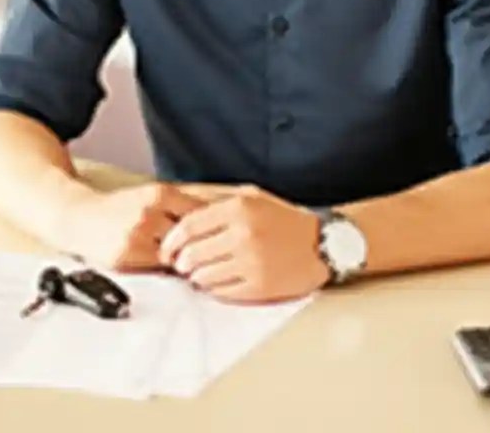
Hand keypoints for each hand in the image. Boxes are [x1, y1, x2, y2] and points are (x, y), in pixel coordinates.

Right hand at [62, 183, 205, 270]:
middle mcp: (148, 213)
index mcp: (158, 193)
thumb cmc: (120, 208)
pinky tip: (161, 262)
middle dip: (196, 245)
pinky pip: (155, 267)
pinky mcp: (125, 257)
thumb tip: (217, 221)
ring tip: (182, 259)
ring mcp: (135, 236)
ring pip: (174, 255)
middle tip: (202, 252)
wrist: (79, 216)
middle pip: (189, 237)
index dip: (209, 227)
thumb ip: (179, 206)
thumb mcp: (150, 195)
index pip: (199, 214)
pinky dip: (162, 266)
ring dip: (180, 259)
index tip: (215, 235)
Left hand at [159, 185, 329, 302]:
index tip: (167, 249)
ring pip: (202, 277)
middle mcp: (244, 235)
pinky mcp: (259, 287)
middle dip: (181, 263)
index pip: (188, 227)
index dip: (171, 241)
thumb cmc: (282, 220)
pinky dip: (214, 289)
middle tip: (183, 265)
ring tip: (203, 273)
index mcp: (239, 209)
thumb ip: (217, 201)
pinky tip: (221, 281)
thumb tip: (180, 213)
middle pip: (191, 255)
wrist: (321, 245)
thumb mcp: (252, 197)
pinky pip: (220, 292)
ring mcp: (252, 263)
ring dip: (197, 277)